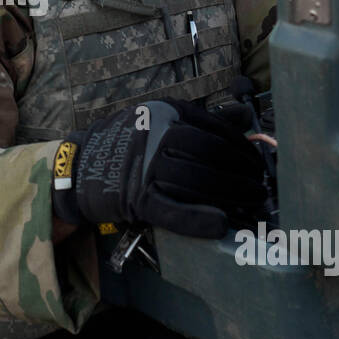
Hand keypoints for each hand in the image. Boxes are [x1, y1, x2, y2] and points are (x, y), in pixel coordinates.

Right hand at [52, 100, 267, 238]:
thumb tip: (248, 114)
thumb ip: (204, 119)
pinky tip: (222, 224)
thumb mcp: (161, 119)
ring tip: (252, 203)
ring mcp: (146, 167)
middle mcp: (156, 135)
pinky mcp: (137, 197)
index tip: (258, 164)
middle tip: (261, 187)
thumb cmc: (128, 144)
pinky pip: (174, 210)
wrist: (77, 166)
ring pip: (199, 181)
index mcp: (166, 113)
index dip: (242, 149)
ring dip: (232, 194)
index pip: (216, 130)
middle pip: (211, 155)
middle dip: (242, 174)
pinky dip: (199, 219)